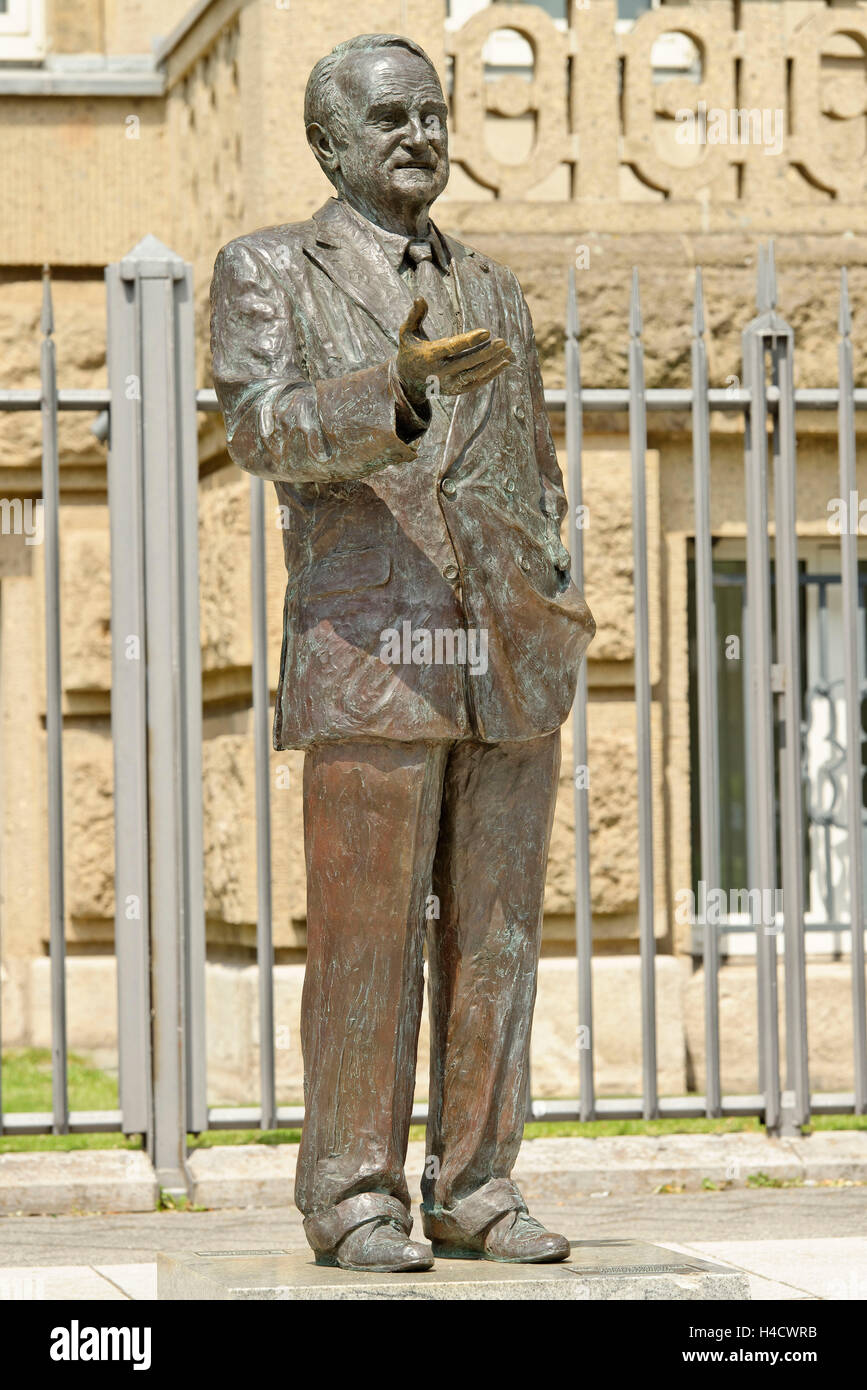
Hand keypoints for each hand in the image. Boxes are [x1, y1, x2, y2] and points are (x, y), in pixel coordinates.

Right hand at [396, 298, 514, 408]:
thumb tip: (420, 298)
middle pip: (467, 363)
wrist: (407, 381)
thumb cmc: (410, 351)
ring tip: (508, 352)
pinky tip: (504, 364)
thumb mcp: (407, 333)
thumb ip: (414, 316)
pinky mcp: (455, 391)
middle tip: (503, 342)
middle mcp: (439, 373)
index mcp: (429, 357)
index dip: (470, 340)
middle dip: (486, 353)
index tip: (487, 332)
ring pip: (474, 375)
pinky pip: (475, 383)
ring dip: (492, 364)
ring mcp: (448, 384)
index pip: (452, 348)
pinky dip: (491, 374)